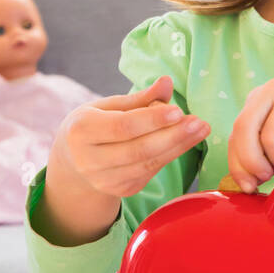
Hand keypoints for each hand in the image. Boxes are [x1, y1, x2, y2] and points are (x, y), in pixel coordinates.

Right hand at [46, 74, 210, 204]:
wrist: (73, 162)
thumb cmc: (94, 125)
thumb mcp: (108, 106)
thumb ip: (140, 97)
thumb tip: (167, 81)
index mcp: (81, 131)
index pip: (122, 127)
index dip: (152, 120)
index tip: (178, 111)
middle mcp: (88, 160)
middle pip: (138, 149)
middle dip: (173, 136)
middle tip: (200, 123)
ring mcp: (104, 180)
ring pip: (148, 164)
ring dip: (178, 147)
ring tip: (200, 130)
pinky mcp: (120, 191)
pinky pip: (150, 173)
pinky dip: (170, 156)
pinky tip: (186, 142)